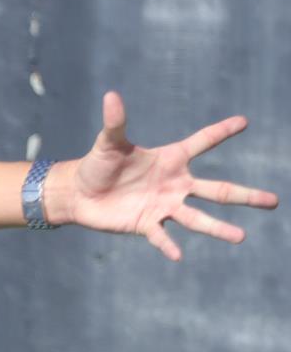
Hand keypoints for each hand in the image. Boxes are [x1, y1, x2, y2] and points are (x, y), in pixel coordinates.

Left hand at [55, 91, 278, 259]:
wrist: (80, 194)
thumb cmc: (98, 165)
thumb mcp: (108, 143)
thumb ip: (115, 122)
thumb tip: (111, 95)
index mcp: (170, 160)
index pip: (201, 142)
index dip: (221, 132)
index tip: (244, 121)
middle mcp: (174, 185)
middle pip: (216, 190)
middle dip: (245, 195)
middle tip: (274, 201)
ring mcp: (163, 206)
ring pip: (196, 219)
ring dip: (217, 228)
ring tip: (240, 237)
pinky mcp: (146, 224)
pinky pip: (160, 236)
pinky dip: (168, 245)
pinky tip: (177, 255)